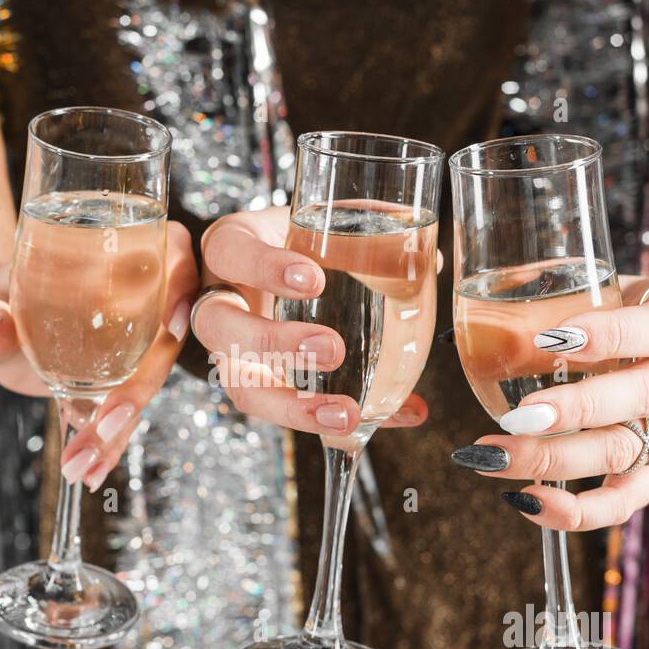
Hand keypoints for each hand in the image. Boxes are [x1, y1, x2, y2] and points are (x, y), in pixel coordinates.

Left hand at [0, 221, 198, 491]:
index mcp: (118, 262)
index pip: (171, 266)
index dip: (180, 293)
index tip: (168, 325)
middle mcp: (136, 303)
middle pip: (161, 342)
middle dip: (138, 388)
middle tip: (104, 422)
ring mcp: (130, 347)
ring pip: (144, 384)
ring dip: (120, 428)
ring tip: (82, 464)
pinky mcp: (114, 381)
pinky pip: (122, 411)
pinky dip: (108, 444)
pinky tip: (88, 472)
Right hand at [191, 205, 428, 433]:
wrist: (270, 264)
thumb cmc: (294, 240)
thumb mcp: (317, 222)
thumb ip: (365, 232)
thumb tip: (429, 259)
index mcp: (230, 251)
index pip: (229, 254)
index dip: (265, 268)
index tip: (314, 278)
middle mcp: (219, 302)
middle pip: (220, 331)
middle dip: (274, 344)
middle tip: (331, 349)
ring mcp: (230, 351)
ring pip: (241, 388)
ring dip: (293, 407)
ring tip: (347, 415)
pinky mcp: (254, 386)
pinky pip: (285, 413)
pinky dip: (334, 425)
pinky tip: (377, 422)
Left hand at [454, 274, 648, 530]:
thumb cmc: (634, 313)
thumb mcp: (611, 288)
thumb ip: (561, 295)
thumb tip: (488, 317)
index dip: (610, 334)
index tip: (552, 336)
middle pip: (642, 399)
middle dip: (575, 410)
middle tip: (519, 414)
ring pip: (624, 453)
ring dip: (554, 460)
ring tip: (493, 455)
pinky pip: (623, 501)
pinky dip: (575, 511)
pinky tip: (526, 501)